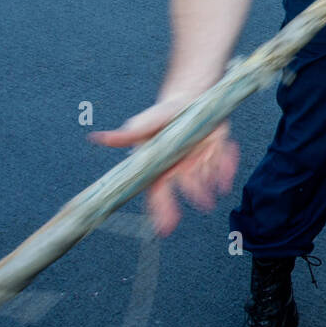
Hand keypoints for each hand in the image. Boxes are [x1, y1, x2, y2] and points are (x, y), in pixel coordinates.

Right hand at [89, 98, 239, 235]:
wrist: (186, 97)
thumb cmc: (161, 114)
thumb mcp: (143, 125)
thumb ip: (125, 136)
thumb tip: (95, 138)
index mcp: (161, 168)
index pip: (158, 194)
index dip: (161, 211)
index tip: (165, 229)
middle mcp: (182, 169)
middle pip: (188, 189)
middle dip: (196, 196)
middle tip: (204, 203)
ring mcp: (201, 161)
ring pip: (208, 178)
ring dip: (213, 183)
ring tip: (218, 187)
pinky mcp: (218, 150)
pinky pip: (225, 162)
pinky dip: (228, 167)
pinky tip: (229, 174)